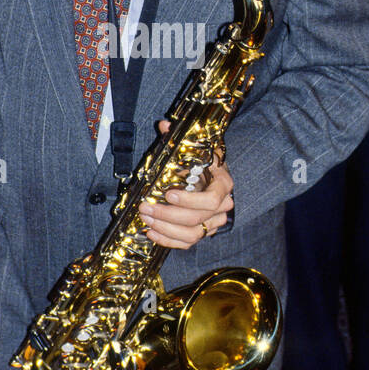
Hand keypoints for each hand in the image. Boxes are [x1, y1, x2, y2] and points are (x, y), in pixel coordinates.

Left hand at [137, 120, 233, 249]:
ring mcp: (213, 222)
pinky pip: (187, 243)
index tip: (168, 194)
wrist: (213, 179)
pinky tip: (152, 232)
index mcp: (222, 185)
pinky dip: (167, 240)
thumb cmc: (203, 165)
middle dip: (167, 215)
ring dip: (165, 229)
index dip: (189, 200)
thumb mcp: (194, 150)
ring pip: (192, 235)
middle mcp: (222, 207)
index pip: (210, 200)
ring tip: (147, 219)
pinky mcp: (203, 233)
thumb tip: (164, 125)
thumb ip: (178, 139)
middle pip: (196, 219)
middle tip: (146, 207)